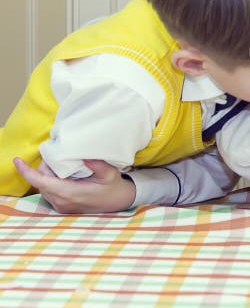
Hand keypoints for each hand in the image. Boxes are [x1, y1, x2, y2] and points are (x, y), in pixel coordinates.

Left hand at [13, 157, 135, 213]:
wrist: (118, 202)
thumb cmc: (113, 187)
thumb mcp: (109, 174)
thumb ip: (98, 165)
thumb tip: (84, 156)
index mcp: (70, 193)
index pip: (40, 181)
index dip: (26, 171)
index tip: (17, 160)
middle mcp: (61, 201)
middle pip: (41, 181)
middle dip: (44, 167)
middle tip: (58, 156)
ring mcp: (61, 206)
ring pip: (43, 186)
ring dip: (47, 174)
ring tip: (63, 165)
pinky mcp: (62, 207)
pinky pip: (48, 191)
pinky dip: (51, 181)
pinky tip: (64, 175)